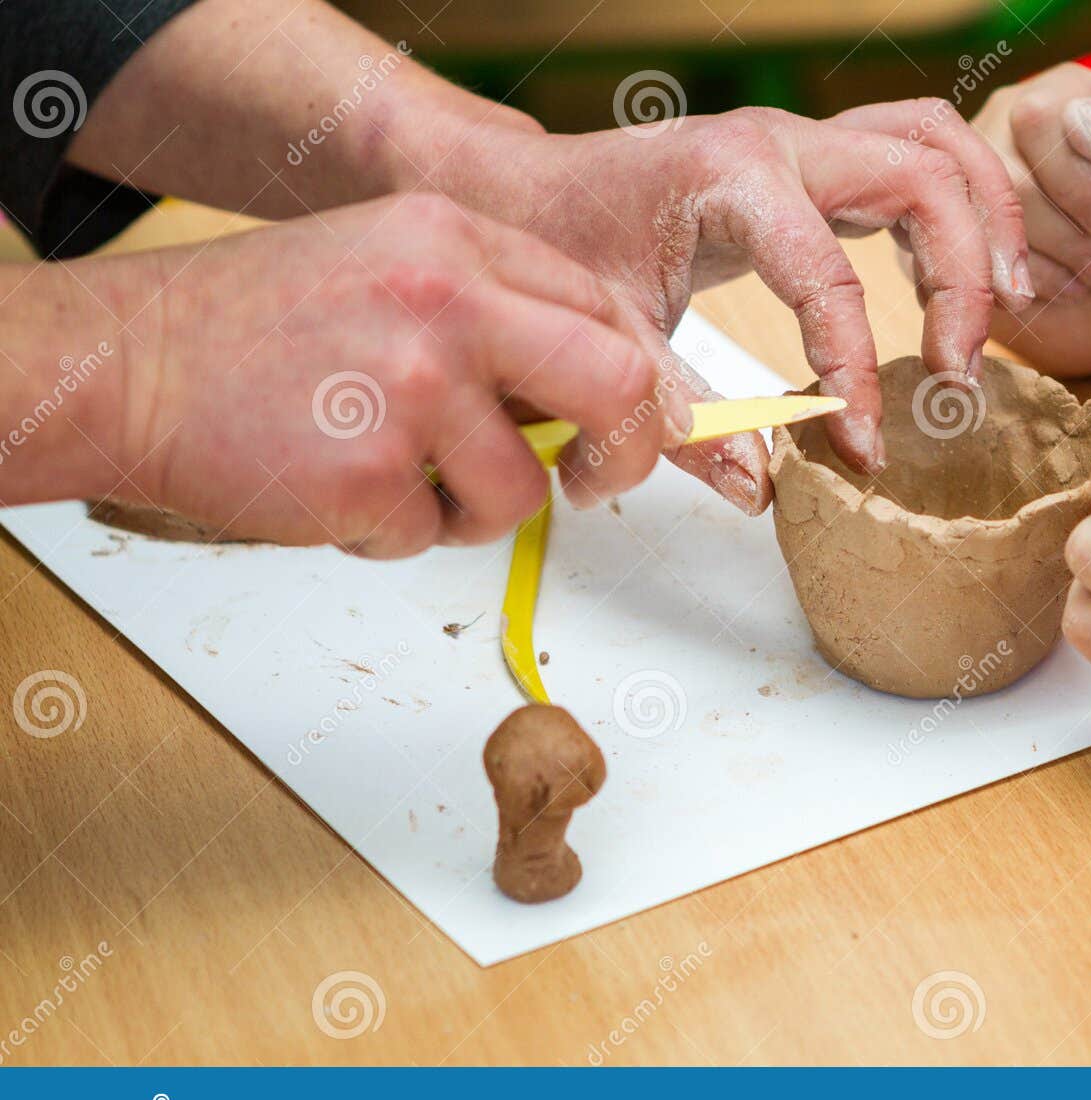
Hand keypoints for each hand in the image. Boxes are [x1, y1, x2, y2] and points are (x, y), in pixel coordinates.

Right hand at [105, 193, 678, 556]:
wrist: (132, 364)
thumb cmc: (254, 324)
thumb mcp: (385, 261)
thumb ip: (489, 305)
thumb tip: (594, 386)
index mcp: (456, 243)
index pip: (601, 311)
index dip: (628, 382)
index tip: (622, 425)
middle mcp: (447, 304)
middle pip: (616, 386)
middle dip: (623, 452)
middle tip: (596, 482)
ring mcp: (412, 390)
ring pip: (523, 492)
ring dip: (470, 510)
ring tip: (395, 477)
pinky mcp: (372, 474)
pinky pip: (434, 536)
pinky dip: (393, 532)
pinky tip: (336, 488)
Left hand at [437, 104, 1031, 510]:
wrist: (526, 186)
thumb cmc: (560, 248)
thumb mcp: (611, 338)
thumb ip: (682, 416)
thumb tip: (760, 489)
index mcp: (728, 177)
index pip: (830, 280)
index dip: (857, 374)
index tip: (862, 448)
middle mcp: (779, 140)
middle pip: (924, 180)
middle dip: (961, 281)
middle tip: (957, 375)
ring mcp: (802, 137)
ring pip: (938, 144)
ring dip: (988, 221)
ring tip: (1009, 307)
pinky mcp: (814, 156)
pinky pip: (919, 151)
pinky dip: (965, 201)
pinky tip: (975, 271)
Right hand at [969, 63, 1090, 376]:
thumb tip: (1078, 116)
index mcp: (1060, 95)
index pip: (1037, 120)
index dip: (1079, 183)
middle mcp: (1001, 128)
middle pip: (1006, 182)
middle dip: (1068, 236)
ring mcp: (966, 185)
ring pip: (981, 228)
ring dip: (1047, 269)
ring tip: (1089, 277)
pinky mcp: (952, 239)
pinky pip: (964, 268)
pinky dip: (1017, 292)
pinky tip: (1052, 290)